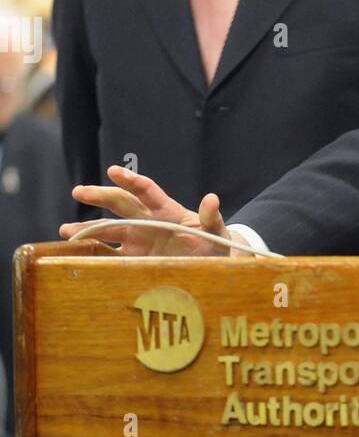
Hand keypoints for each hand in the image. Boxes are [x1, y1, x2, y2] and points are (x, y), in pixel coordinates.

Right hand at [59, 165, 249, 256]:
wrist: (208, 265)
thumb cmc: (213, 244)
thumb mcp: (215, 231)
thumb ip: (212, 217)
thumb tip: (212, 198)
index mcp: (166, 210)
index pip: (146, 190)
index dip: (131, 180)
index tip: (114, 171)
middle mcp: (147, 220)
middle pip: (120, 204)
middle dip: (100, 196)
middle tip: (78, 191)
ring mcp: (138, 239)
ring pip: (109, 230)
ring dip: (87, 229)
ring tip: (65, 230)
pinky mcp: (134, 258)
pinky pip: (111, 254)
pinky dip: (94, 254)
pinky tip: (74, 254)